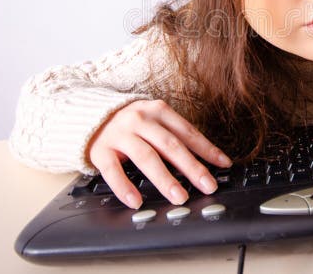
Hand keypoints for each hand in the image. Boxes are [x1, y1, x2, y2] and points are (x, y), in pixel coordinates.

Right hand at [86, 99, 232, 209]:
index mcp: (158, 110)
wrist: (90, 115)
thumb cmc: (130, 122)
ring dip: (164, 179)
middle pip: (170, 145)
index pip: (187, 132)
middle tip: (207, 184)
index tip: (222, 164)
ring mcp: (120, 134)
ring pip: (146, 157)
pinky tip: (135, 201)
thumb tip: (204, 159)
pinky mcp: (101, 150)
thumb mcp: (154, 120)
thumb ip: (175, 136)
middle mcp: (140, 120)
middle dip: (191, 167)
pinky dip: (124, 187)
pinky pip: (113, 170)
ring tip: (179, 196)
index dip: (206, 149)